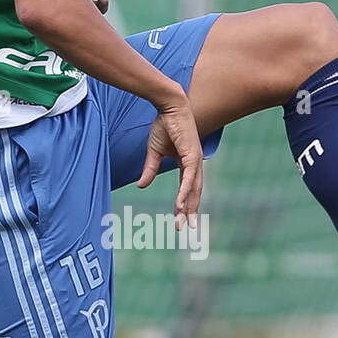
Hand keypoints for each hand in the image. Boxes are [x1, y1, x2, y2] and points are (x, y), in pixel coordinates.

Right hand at [136, 92, 203, 228]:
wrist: (168, 106)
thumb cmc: (164, 125)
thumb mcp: (154, 151)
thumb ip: (150, 169)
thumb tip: (141, 186)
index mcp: (188, 163)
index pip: (187, 188)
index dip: (184, 204)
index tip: (179, 219)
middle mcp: (195, 164)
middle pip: (193, 193)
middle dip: (190, 212)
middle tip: (188, 231)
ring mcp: (196, 160)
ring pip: (193, 189)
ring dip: (188, 207)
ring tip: (184, 224)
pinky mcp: (192, 155)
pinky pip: (188, 178)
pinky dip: (184, 192)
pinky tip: (180, 205)